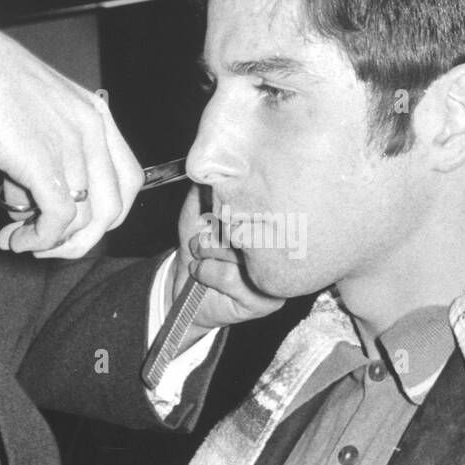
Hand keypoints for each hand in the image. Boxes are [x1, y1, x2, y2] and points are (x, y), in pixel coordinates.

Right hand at [0, 15, 143, 257]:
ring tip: (22, 242)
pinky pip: (59, 219)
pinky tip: (16, 238)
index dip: (104, 214)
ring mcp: (72, 146)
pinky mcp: (44, 162)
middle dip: (81, 239)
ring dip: (54, 244)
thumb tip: (33, 199)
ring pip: (87, 220)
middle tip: (48, 245)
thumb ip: (50, 152)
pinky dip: (39, 239)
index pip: (128, 181)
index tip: (74, 226)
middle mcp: (93, 131)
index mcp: (97, 117)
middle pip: (113, 207)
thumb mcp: (41, 113)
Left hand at [169, 185, 283, 349]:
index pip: (268, 207)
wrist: (181, 290)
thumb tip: (218, 162)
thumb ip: (211, 186)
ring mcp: (277, 279)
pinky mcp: (265, 302)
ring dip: (209, 253)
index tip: (214, 215)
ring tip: (200, 255)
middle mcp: (282, 253)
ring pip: (242, 253)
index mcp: (273, 227)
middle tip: (202, 239)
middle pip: (254, 228)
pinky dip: (208, 272)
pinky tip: (202, 273)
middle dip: (217, 231)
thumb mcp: (199, 210)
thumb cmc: (196, 250)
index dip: (235, 208)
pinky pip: (233, 277)